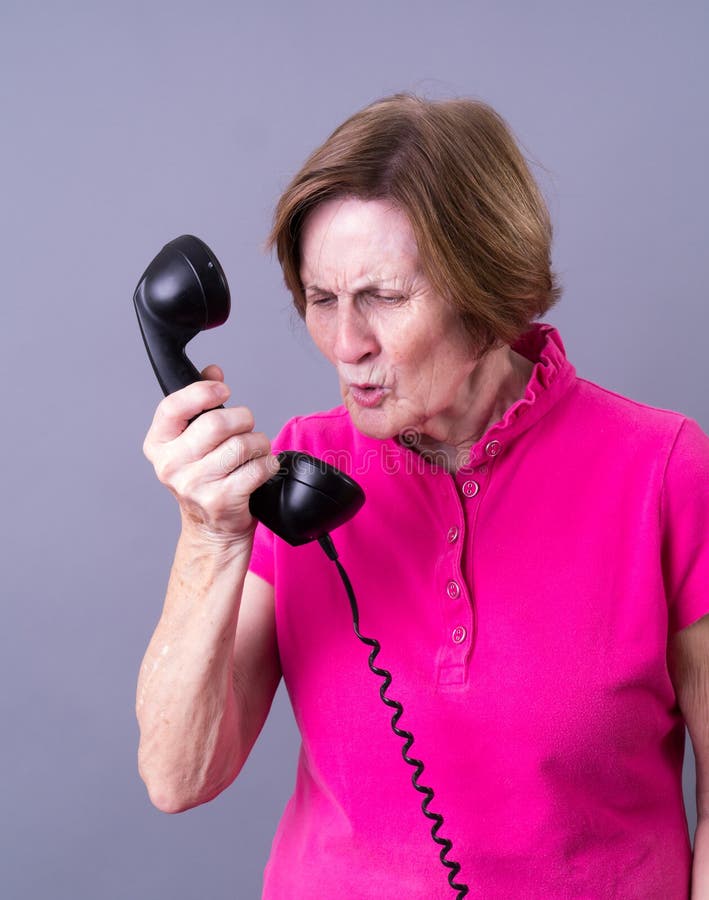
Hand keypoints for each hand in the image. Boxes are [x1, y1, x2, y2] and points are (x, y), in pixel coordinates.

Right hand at [142, 364, 279, 548]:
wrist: (212, 530)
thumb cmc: (205, 478)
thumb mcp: (193, 441)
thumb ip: (200, 404)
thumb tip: (213, 370)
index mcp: (158, 445)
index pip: (173, 407)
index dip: (202, 392)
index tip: (223, 390)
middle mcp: (171, 466)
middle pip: (216, 424)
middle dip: (243, 420)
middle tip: (246, 428)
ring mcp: (194, 486)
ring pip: (241, 445)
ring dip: (258, 444)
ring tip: (254, 451)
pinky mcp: (221, 501)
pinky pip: (257, 468)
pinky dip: (267, 464)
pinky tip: (261, 468)